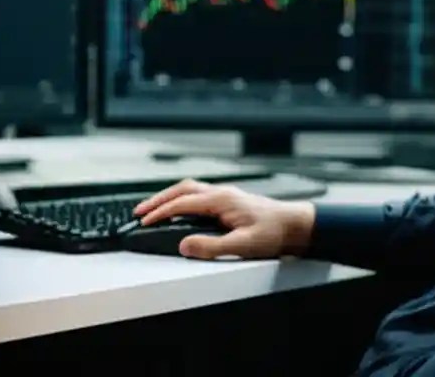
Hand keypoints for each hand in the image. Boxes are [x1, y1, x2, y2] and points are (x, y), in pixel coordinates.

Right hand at [133, 179, 315, 259]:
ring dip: (169, 197)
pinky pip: (198, 193)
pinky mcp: (229, 200)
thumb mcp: (242, 246)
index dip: (161, 212)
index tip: (144, 221)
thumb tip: (184, 245)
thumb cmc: (274, 233)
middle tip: (139, 212)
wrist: (295, 225)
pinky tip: (180, 208)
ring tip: (153, 209)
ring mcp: (225, 194)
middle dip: (158, 200)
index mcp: (221, 200)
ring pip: (189, 189)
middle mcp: (221, 193)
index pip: (183, 203)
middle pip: (181, 189)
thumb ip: (212, 246)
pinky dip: (182, 198)